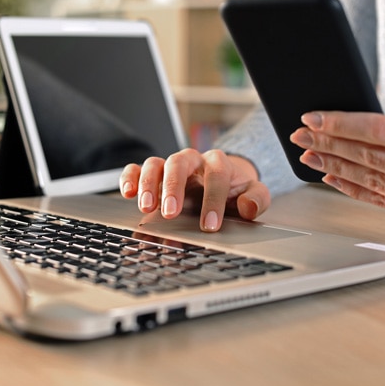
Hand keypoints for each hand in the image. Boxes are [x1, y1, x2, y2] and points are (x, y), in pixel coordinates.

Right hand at [119, 149, 270, 231]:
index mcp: (218, 163)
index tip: (209, 225)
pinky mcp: (155, 174)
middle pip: (179, 163)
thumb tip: (247, 207)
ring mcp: (171, 166)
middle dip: (173, 188)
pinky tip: (127, 193)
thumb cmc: (235, 188)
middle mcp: (192, 160)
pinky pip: (137, 168)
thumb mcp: (253, 192)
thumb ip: (257, 198)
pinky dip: (130, 178)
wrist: (223, 177)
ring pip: (155, 163)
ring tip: (146, 207)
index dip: (213, 200)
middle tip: (170, 213)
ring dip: (148, 184)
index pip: (216, 176)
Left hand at [290, 112, 384, 235]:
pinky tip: (335, 180)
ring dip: (336, 168)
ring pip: (374, 183)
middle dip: (329, 145)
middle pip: (372, 158)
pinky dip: (357, 190)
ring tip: (309, 155)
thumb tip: (364, 130)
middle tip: (300, 134)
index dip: (342, 124)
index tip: (314, 116)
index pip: (383, 132)